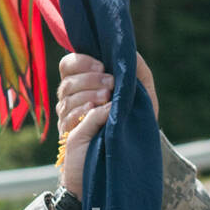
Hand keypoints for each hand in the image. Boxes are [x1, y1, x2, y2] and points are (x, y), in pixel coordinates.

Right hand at [55, 52, 159, 198]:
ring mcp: (68, 118)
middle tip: (110, 85)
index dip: (81, 62)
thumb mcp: (142, 93)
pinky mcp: (70, 136)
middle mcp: (71, 100)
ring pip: (66, 99)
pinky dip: (83, 111)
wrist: (132, 157)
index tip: (102, 67)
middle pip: (67, 81)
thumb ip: (137, 69)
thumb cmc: (136, 121)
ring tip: (107, 98)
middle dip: (89, 79)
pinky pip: (69, 119)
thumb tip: (128, 52)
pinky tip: (96, 109)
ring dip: (87, 94)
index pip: (68, 65)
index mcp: (84, 85)